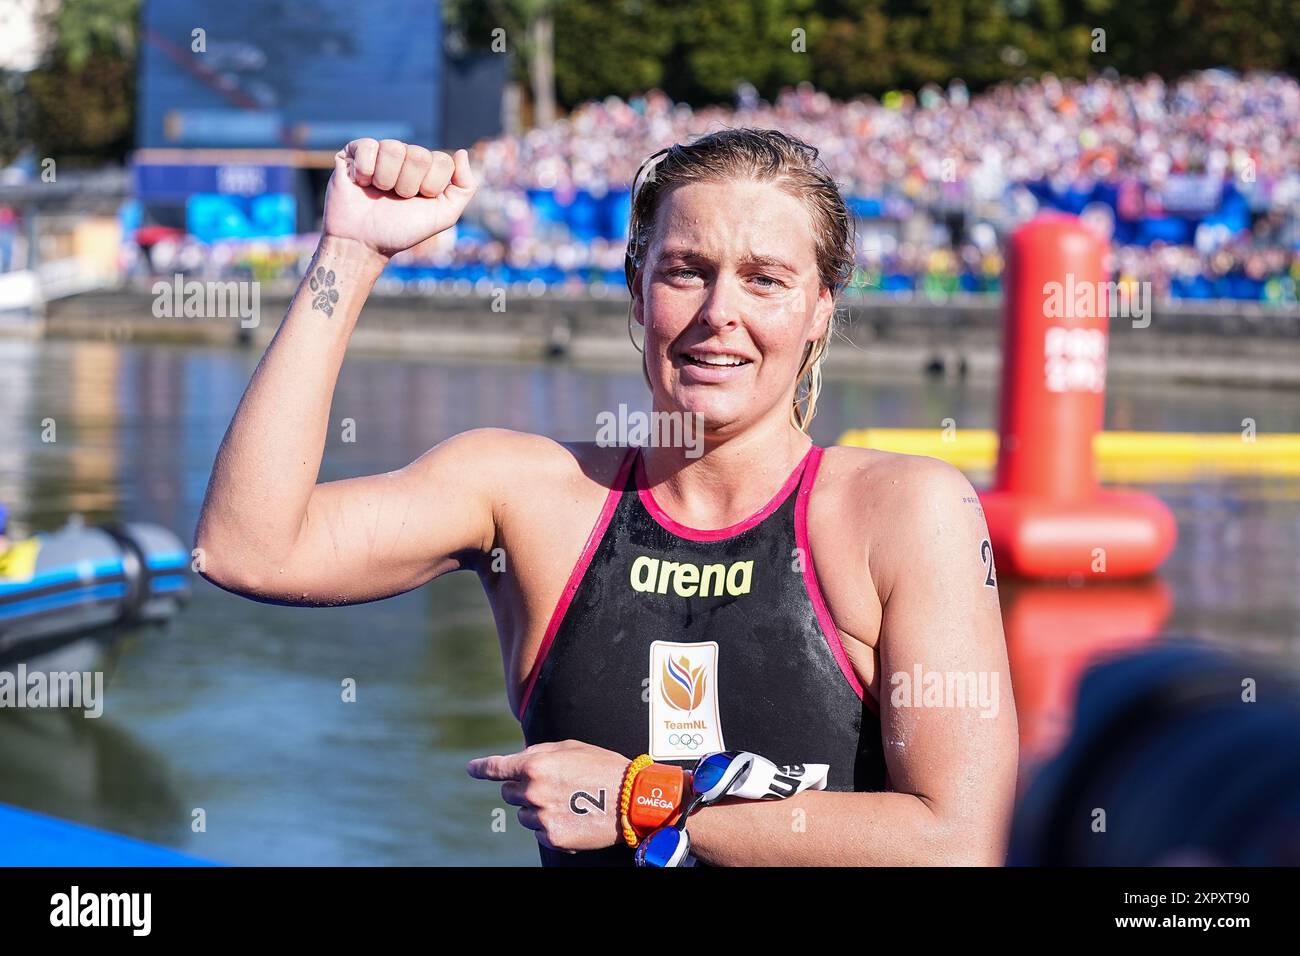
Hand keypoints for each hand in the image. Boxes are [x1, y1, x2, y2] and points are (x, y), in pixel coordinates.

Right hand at [323, 139, 478, 258]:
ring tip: (378, 192)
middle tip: (396, 199)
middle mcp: (406, 156)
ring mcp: (381, 152)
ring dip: (386, 180)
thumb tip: (461, 152)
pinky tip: (361, 184)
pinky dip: (365, 172)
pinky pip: (368, 147)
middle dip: (408, 186)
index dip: (431, 186)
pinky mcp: (355, 151)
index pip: (443, 161)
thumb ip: (464, 187)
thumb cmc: (402, 230)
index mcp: (428, 169)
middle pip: (419, 155)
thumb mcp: (443, 215)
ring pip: (394, 149)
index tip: (418, 201)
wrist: (363, 243)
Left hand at [467, 740, 630, 852]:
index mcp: (535, 766)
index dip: (481, 768)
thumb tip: (517, 758)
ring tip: (566, 802)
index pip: (497, 768)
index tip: (472, 769)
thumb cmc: (603, 767)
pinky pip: (537, 831)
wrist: (631, 799)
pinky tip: (571, 816)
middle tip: (550, 785)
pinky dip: (548, 825)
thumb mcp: (571, 748)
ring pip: (522, 814)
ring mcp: (542, 817)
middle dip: (522, 788)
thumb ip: (539, 752)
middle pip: (508, 792)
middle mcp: (533, 792)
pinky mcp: (552, 838)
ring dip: (535, 808)